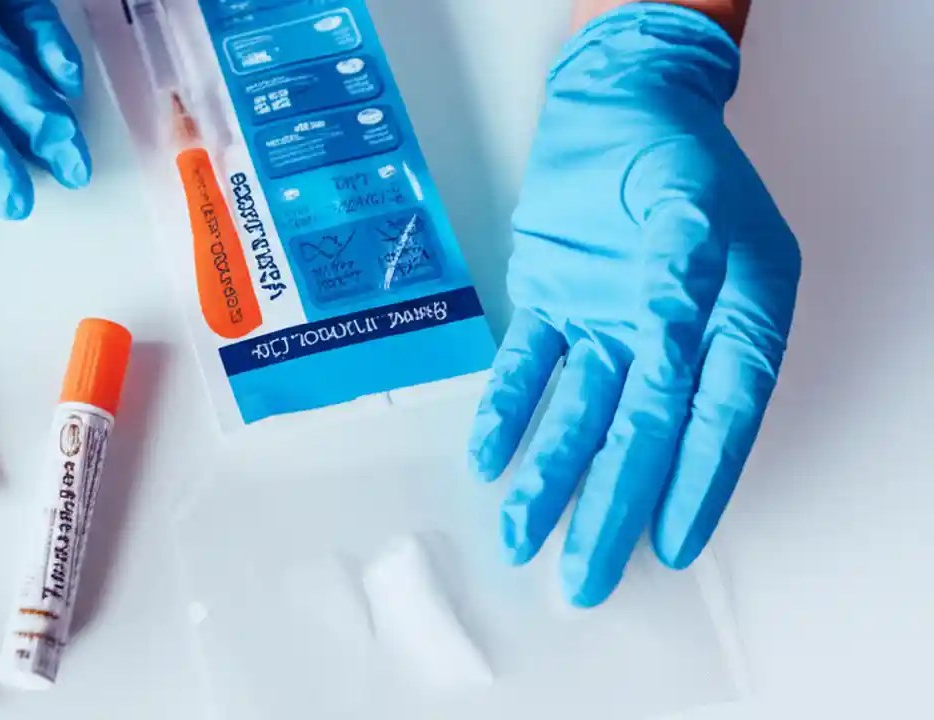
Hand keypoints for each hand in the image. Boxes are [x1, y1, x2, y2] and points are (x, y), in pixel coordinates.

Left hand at [467, 4, 800, 606]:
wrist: (612, 100)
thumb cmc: (669, 143)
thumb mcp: (690, 194)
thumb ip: (681, 264)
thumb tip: (673, 327)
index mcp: (732, 317)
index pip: (716, 417)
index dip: (695, 484)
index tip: (670, 546)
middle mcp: (671, 335)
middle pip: (640, 434)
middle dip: (611, 505)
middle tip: (584, 578)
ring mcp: (607, 325)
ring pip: (578, 413)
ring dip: (550, 474)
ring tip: (521, 536)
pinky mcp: (553, 308)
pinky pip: (529, 368)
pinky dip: (507, 411)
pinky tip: (489, 459)